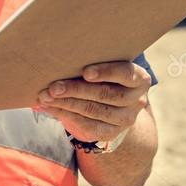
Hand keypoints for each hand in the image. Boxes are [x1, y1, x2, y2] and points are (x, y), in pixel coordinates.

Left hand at [36, 61, 150, 144]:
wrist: (119, 102)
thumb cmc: (107, 73)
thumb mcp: (109, 63)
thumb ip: (93, 59)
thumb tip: (59, 53)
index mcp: (139, 79)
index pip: (125, 74)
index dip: (106, 72)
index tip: (86, 72)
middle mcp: (136, 100)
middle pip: (104, 94)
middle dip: (75, 90)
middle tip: (53, 87)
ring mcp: (125, 119)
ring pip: (92, 111)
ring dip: (65, 104)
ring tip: (45, 97)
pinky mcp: (111, 133)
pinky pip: (87, 126)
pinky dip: (65, 115)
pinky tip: (50, 108)